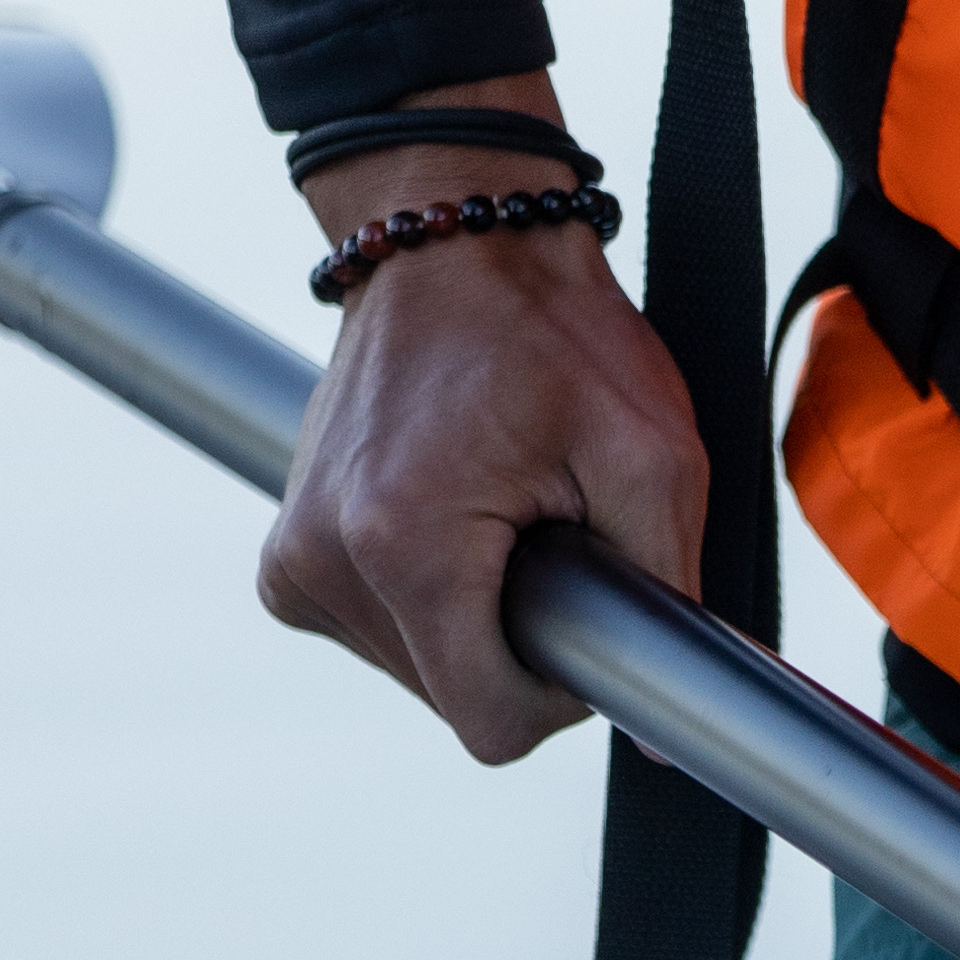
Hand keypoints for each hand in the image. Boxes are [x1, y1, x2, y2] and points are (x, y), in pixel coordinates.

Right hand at [260, 82, 706, 760]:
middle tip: (550, 532)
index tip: (588, 613)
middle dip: (516, 638)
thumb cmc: (555, 331)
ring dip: (473, 612)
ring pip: (417, 667)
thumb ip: (667, 596)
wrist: (451, 235)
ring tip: (500, 506)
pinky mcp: (286, 550)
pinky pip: (374, 626)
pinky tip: (454, 511)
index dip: (560, 690)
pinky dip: (427, 592)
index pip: (490, 722)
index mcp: (405, 548)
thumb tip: (673, 724)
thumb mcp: (654, 455)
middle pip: (453, 694)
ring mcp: (294, 557)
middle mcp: (324, 562)